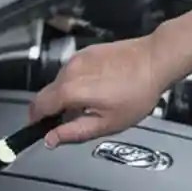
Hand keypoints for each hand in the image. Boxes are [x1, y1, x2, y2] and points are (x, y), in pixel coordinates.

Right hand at [28, 36, 169, 146]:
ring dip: (66, 95)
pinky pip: (72, 71)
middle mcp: (68, 70)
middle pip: (46, 94)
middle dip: (53, 109)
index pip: (37, 107)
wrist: (155, 60)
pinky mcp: (87, 51)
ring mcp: (78, 58)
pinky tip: (98, 87)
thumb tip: (50, 139)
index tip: (41, 129)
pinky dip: (77, 81)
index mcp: (69, 89)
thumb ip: (74, 132)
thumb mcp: (107, 123)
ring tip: (92, 103)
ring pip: (59, 82)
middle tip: (73, 120)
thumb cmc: (136, 94)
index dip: (36, 121)